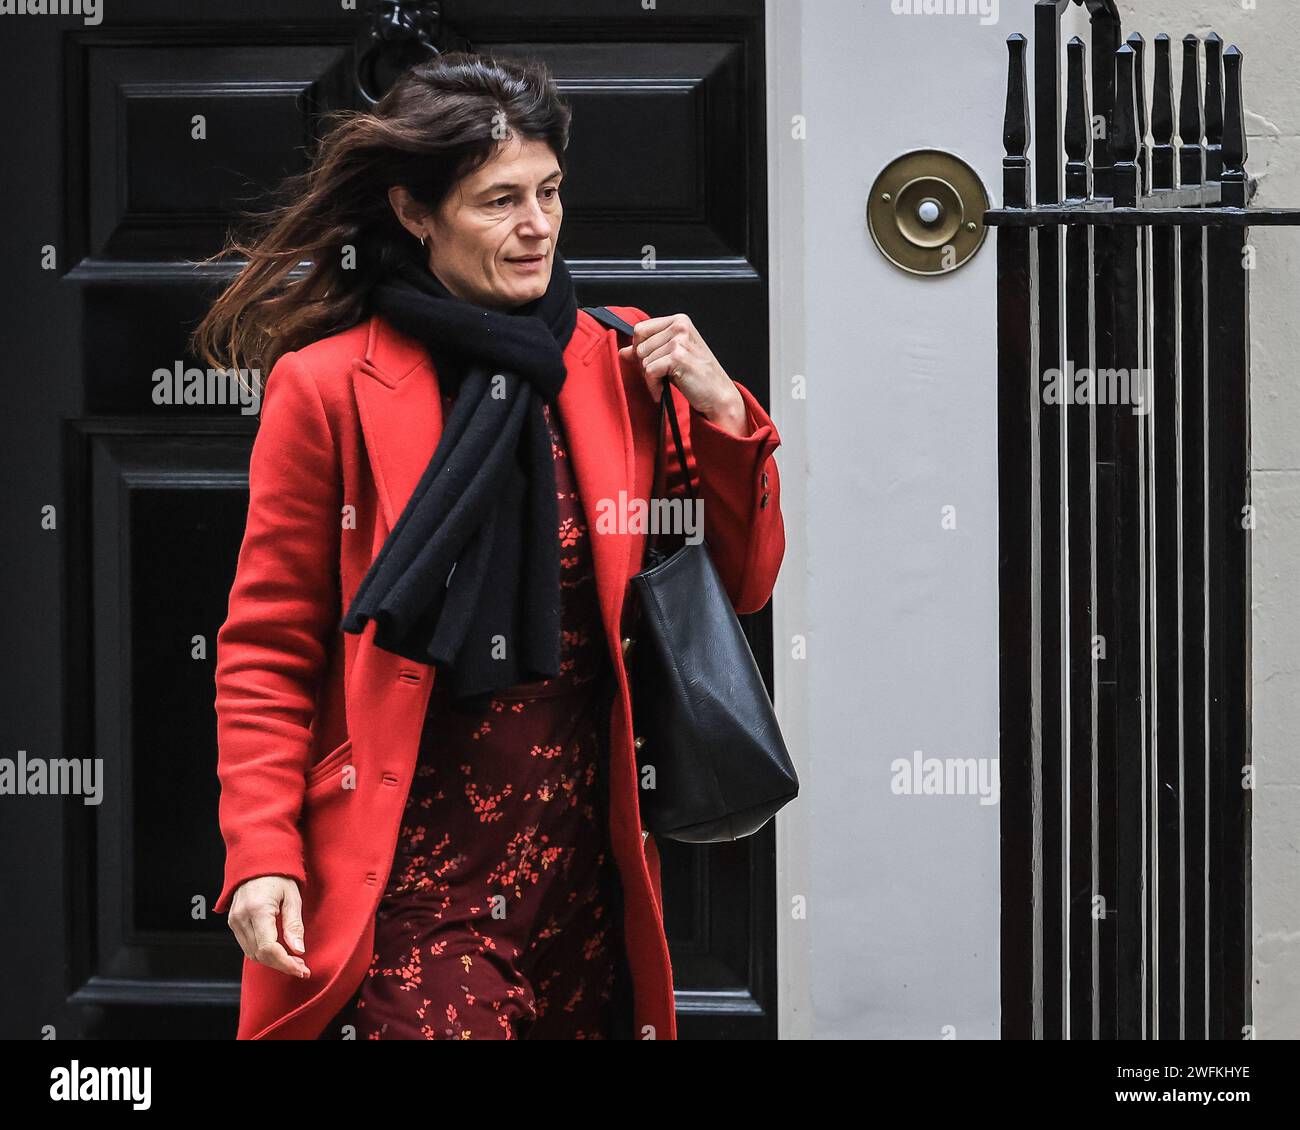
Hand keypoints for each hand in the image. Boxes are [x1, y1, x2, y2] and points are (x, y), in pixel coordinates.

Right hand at [227, 875, 309, 978]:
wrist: (257, 860)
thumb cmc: (278, 875)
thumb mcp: (293, 896)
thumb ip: (294, 925)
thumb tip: (298, 950)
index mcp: (257, 909)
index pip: (268, 948)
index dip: (286, 963)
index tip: (302, 970)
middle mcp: (241, 917)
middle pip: (260, 955)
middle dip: (281, 965)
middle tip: (302, 967)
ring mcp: (234, 921)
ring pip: (252, 954)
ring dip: (273, 961)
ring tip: (294, 960)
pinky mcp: (233, 922)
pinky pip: (248, 946)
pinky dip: (263, 953)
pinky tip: (279, 951)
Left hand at [619, 313, 746, 435]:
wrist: (718, 395)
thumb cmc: (697, 376)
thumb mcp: (672, 357)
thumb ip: (649, 350)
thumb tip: (623, 351)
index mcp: (679, 321)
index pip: (640, 329)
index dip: (639, 349)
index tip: (650, 364)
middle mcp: (680, 326)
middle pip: (639, 345)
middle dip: (644, 365)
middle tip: (659, 377)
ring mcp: (679, 340)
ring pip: (643, 359)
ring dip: (650, 378)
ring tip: (664, 384)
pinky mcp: (677, 357)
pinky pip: (649, 372)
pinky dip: (653, 386)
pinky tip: (662, 391)